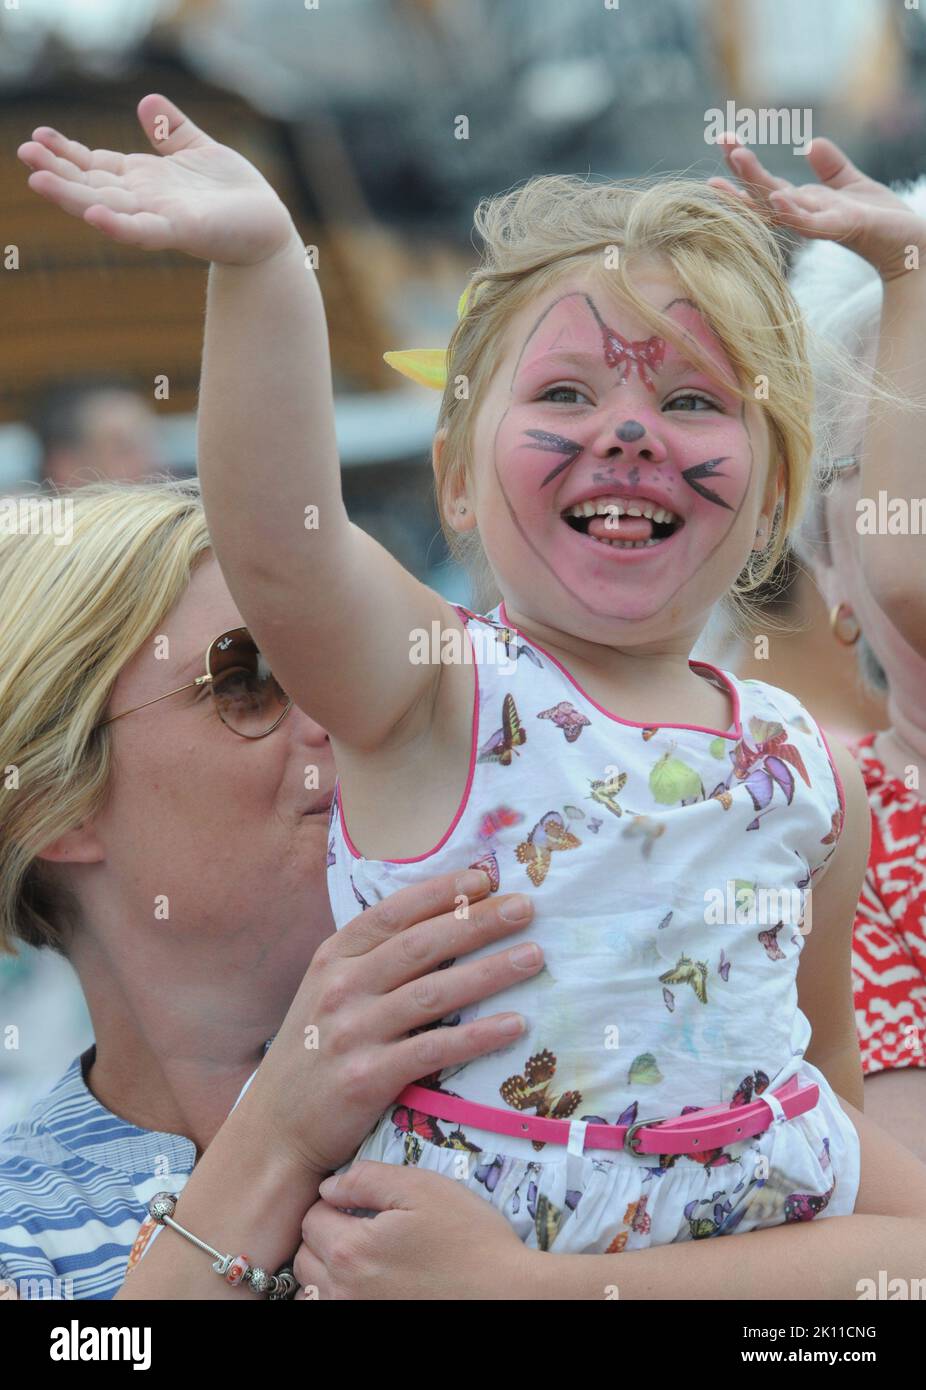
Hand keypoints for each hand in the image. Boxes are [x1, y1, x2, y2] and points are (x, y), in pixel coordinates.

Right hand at [17, 93, 294, 264]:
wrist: (269, 226)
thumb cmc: (234, 194)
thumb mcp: (200, 150)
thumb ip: (172, 130)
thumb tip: (146, 101)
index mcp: (146, 181)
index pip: (97, 166)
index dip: (68, 153)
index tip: (38, 137)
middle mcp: (146, 201)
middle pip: (93, 185)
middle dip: (58, 172)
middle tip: (23, 155)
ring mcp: (162, 218)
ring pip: (108, 207)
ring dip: (72, 196)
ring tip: (39, 181)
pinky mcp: (184, 232)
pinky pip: (145, 231)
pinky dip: (118, 224)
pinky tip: (93, 213)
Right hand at [241, 868, 541, 1176]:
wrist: (274, 1130)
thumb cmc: (313, 1053)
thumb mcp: (326, 992)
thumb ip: (371, 959)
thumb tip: (439, 922)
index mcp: (333, 958)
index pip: (394, 912)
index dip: (441, 892)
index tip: (484, 878)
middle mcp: (341, 987)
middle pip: (421, 944)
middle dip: (478, 921)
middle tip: (525, 907)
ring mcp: (353, 1031)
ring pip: (435, 992)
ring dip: (490, 971)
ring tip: (533, 957)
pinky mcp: (369, 1076)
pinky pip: (435, 1048)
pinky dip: (478, 1035)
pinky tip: (515, 1025)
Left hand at [293, 1161, 532, 1299]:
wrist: (505, 1293)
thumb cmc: (468, 1238)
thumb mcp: (421, 1188)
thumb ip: (368, 1180)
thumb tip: (330, 1185)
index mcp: (351, 1251)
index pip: (312, 1218)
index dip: (332, 1201)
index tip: (358, 1199)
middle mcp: (344, 1292)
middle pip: (305, 1256)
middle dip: (324, 1234)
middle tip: (359, 1224)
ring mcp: (358, 1315)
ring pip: (316, 1289)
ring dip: (328, 1267)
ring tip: (364, 1254)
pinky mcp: (372, 1328)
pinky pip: (337, 1308)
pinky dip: (343, 1294)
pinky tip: (374, 1281)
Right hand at [708, 135, 925, 281]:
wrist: (909, 243)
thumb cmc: (881, 218)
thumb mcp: (852, 184)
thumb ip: (831, 167)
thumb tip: (810, 143)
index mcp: (807, 204)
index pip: (768, 185)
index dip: (746, 169)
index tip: (725, 146)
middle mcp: (806, 215)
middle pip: (764, 192)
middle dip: (742, 169)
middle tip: (722, 140)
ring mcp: (819, 224)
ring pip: (779, 205)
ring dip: (756, 184)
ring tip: (738, 158)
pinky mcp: (840, 229)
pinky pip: (808, 223)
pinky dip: (790, 212)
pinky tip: (776, 196)